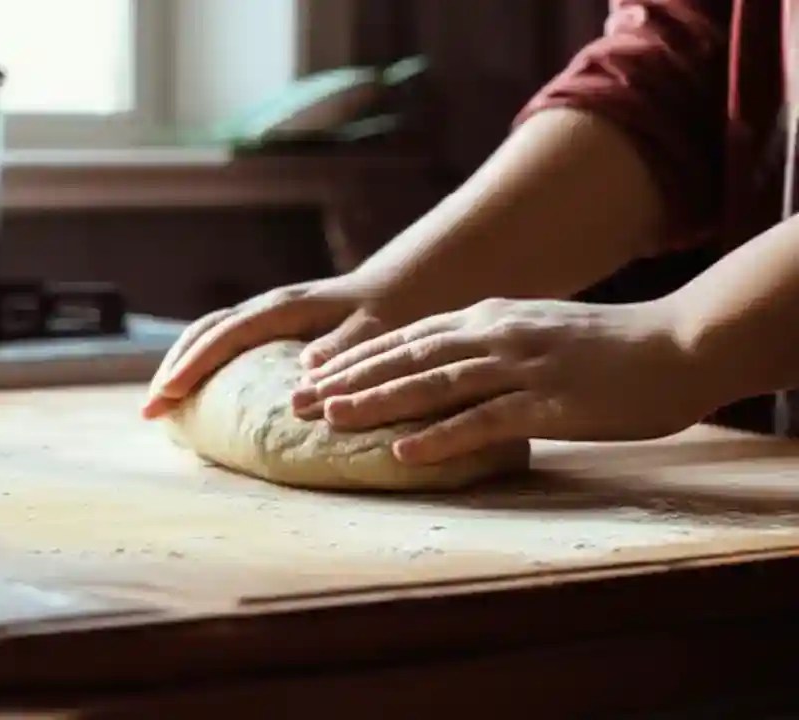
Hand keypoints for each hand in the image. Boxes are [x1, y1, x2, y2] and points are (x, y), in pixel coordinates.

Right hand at [141, 275, 389, 418]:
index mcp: (284, 308)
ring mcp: (263, 315)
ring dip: (179, 366)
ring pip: (206, 334)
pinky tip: (190, 391)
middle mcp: (265, 307)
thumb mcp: (374, 330)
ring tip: (158, 406)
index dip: (194, 365)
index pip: (226, 336)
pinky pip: (221, 341)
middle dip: (173, 369)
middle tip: (148, 411)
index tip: (168, 394)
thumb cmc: (388, 312)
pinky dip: (198, 363)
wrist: (396, 288)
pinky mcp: (266, 327)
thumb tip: (304, 372)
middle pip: (204, 332)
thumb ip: (343, 349)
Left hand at [292, 297, 719, 463]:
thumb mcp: (533, 335)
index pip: (407, 338)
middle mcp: (495, 334)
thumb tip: (441, 369)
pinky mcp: (551, 401)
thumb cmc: (605, 350)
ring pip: (435, 383)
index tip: (309, 374)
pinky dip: (442, 436)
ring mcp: (522, 366)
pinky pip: (485, 420)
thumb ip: (486, 346)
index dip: (355, 357)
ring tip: (331, 419)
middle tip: (296, 401)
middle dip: (348, 380)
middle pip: (407, 357)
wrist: (678, 344)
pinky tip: (404, 451)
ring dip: (379, 402)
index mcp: (489, 318)